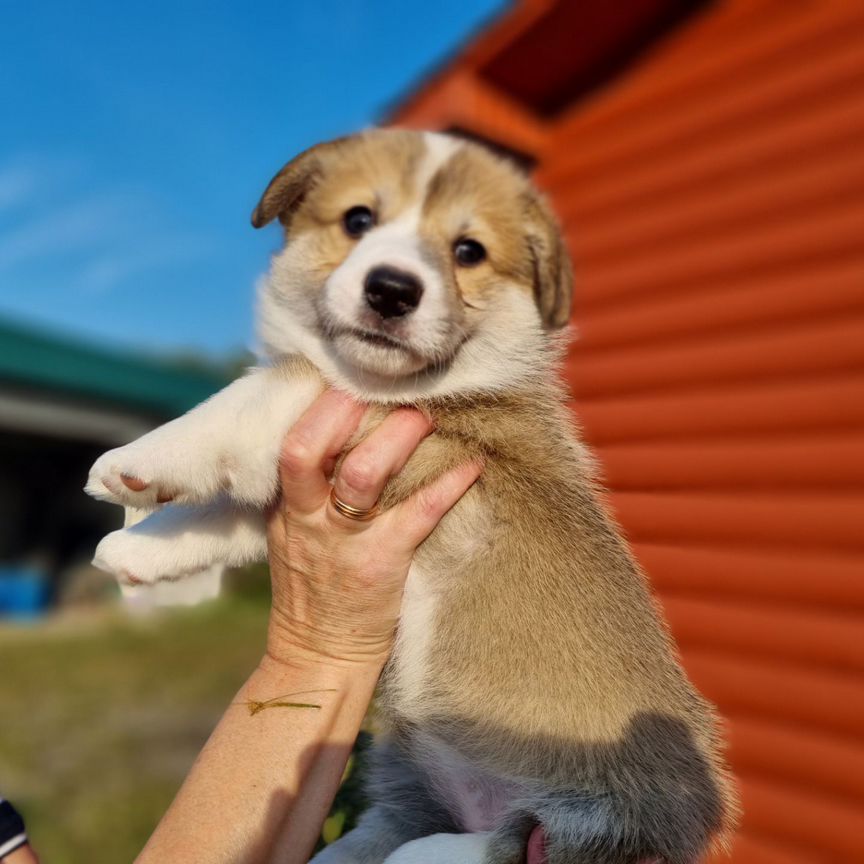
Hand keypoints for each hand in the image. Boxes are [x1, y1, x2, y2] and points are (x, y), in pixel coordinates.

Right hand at [265, 389, 481, 668]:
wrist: (318, 657)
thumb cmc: (311, 588)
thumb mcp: (291, 533)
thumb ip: (305, 488)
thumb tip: (337, 434)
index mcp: (286, 506)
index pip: (290, 442)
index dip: (320, 406)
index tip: (350, 378)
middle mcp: (308, 518)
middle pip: (312, 448)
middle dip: (348, 410)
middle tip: (389, 389)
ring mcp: (344, 541)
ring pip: (364, 475)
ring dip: (398, 439)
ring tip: (426, 416)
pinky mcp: (381, 565)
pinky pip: (417, 515)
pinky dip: (448, 484)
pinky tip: (473, 464)